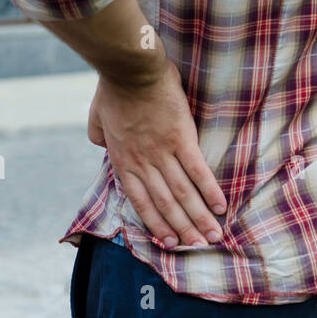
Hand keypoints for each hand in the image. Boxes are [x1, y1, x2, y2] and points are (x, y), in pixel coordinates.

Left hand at [88, 62, 227, 249]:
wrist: (130, 69)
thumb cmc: (113, 89)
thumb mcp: (96, 118)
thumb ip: (99, 138)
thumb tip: (102, 147)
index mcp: (123, 161)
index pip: (140, 202)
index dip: (155, 224)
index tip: (169, 242)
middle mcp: (143, 163)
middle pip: (165, 204)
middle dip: (183, 229)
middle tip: (198, 247)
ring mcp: (163, 151)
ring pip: (183, 192)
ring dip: (199, 217)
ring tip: (213, 236)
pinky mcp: (182, 137)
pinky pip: (198, 169)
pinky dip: (209, 190)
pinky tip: (220, 206)